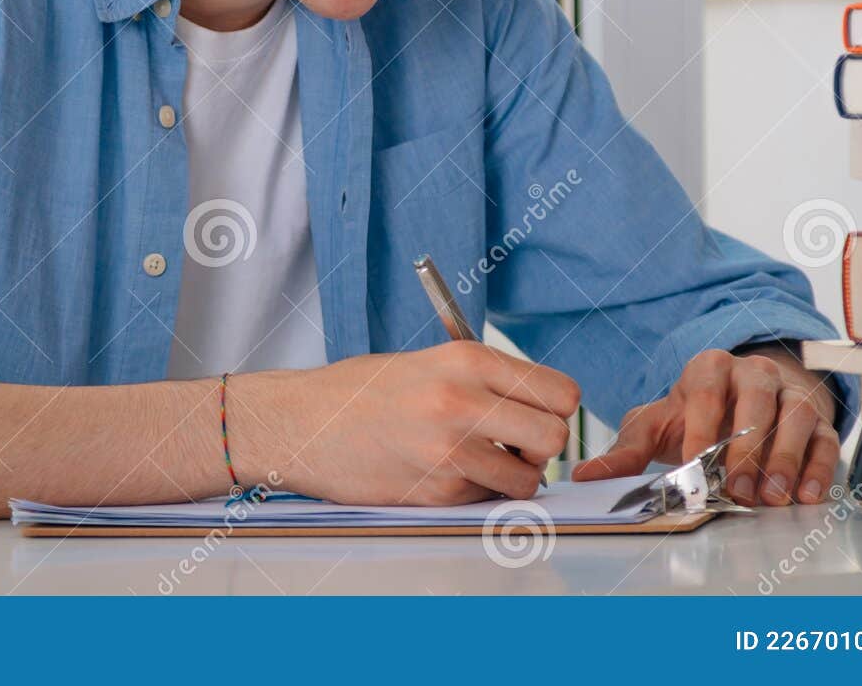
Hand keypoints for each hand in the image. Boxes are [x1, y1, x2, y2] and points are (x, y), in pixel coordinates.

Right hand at [237, 341, 579, 505]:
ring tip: (478, 463)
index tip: (536, 416)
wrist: (301, 422)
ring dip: (512, 478)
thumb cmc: (363, 391)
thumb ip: (487, 382)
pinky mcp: (435, 492)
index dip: (555, 410)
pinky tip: (440, 475)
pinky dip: (474, 495)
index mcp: (468, 359)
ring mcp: (450, 451)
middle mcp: (465, 401)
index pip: (560, 392)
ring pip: (528, 480)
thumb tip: (542, 411)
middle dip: (542, 449)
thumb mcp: (431, 362)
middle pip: (556, 437)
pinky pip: (485, 501)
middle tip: (515, 446)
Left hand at [570, 345, 839, 505]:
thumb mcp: (656, 426)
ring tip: (772, 498)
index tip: (696, 465)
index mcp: (709, 368)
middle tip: (737, 491)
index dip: (703, 429)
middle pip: (757, 402)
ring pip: (796, 416)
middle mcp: (754, 374)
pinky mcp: (820, 420)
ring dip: (785, 459)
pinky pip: (826, 439)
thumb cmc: (694, 417)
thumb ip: (625, 450)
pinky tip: (806, 495)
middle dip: (747, 448)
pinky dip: (819, 467)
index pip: (707, 392)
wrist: (742, 405)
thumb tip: (584, 476)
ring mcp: (790, 394)